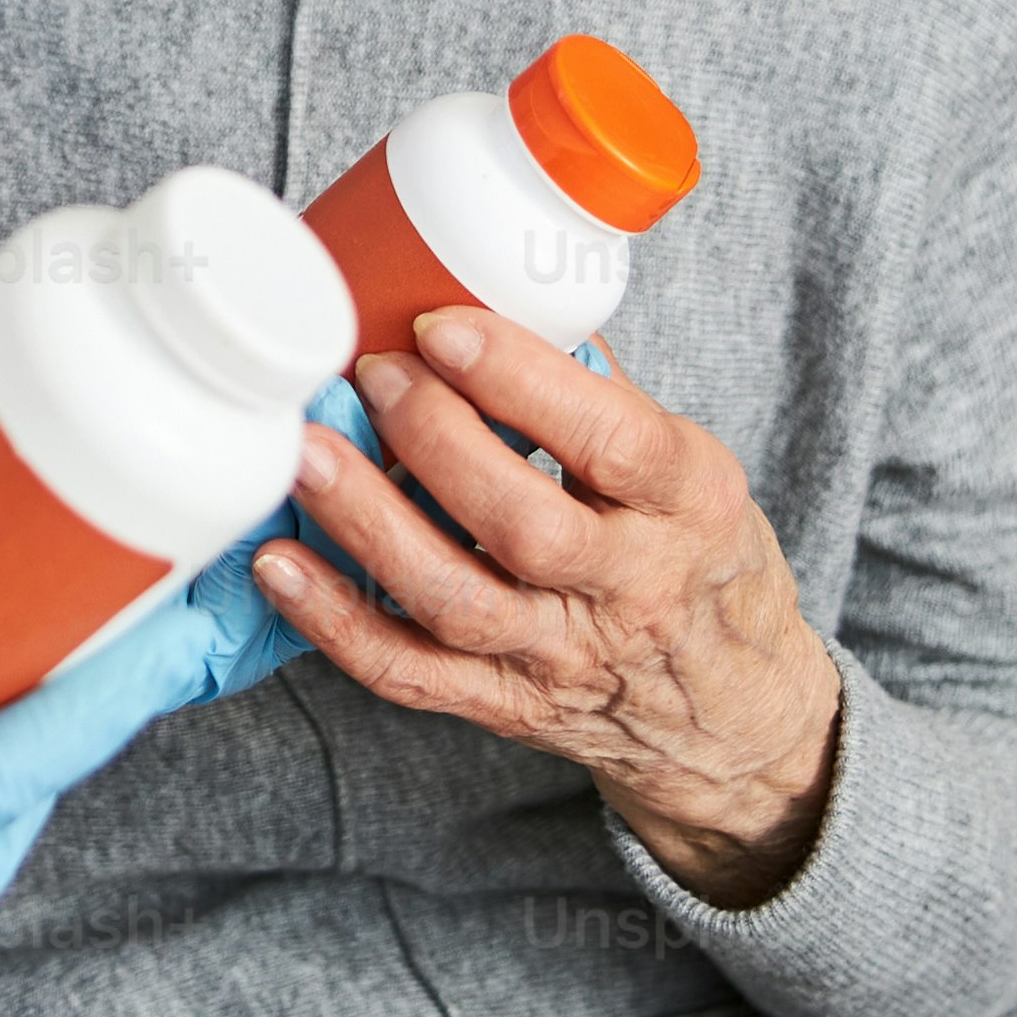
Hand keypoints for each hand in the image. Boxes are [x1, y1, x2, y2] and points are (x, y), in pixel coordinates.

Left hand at [257, 310, 843, 909]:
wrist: (735, 713)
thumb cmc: (704, 564)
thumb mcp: (694, 472)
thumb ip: (602, 397)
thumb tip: (505, 303)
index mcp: (690, 504)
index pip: (609, 439)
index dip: (519, 379)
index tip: (443, 326)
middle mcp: (632, 587)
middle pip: (522, 524)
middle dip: (433, 440)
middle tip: (372, 375)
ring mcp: (564, 656)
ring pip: (455, 600)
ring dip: (368, 525)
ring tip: (305, 456)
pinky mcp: (507, 705)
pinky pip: (410, 672)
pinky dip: (336, 622)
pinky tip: (281, 564)